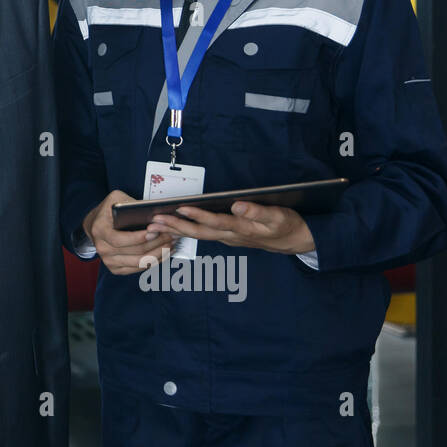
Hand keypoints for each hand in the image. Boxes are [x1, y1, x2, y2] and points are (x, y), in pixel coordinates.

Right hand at [82, 189, 175, 275]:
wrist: (95, 224)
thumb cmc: (107, 211)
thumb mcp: (116, 198)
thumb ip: (130, 203)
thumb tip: (151, 211)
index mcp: (100, 230)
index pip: (120, 240)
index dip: (139, 238)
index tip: (154, 231)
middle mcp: (102, 248)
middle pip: (135, 252)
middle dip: (156, 243)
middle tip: (169, 234)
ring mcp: (108, 261)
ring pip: (140, 262)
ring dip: (158, 253)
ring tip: (169, 243)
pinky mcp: (116, 269)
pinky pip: (139, 268)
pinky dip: (154, 261)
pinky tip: (163, 252)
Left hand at [146, 201, 315, 254]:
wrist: (292, 241)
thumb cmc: (286, 226)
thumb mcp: (278, 217)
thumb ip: (258, 212)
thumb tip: (237, 205)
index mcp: (242, 230)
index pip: (216, 222)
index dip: (198, 216)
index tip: (181, 208)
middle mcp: (231, 236)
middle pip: (199, 232)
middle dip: (176, 226)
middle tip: (154, 221)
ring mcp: (227, 238)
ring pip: (198, 235)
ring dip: (176, 230)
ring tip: (154, 224)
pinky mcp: (226, 236)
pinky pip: (202, 235)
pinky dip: (185, 231)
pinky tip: (172, 227)